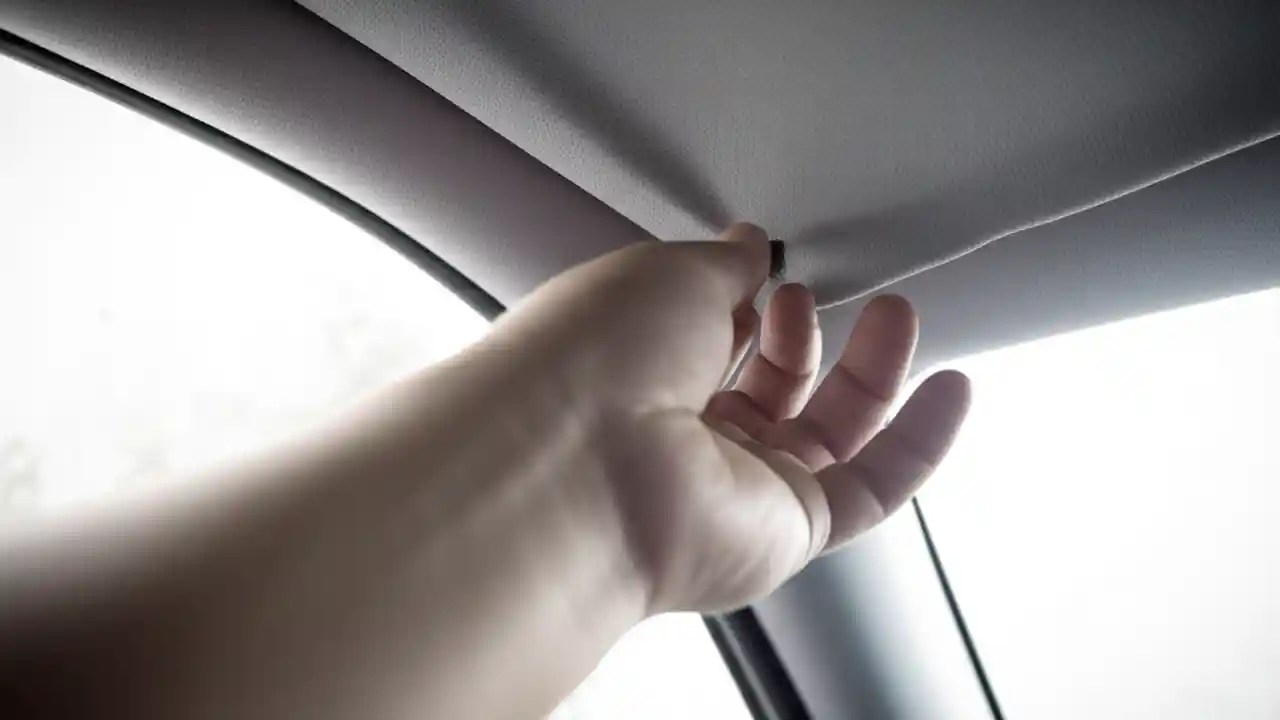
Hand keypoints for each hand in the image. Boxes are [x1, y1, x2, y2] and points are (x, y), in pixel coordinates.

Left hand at [500, 222, 970, 612]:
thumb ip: (723, 262)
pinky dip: (919, 443)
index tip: (774, 267)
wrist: (578, 464)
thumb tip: (749, 242)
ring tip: (897, 315)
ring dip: (870, 374)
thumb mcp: (668, 274)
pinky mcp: (788, 532)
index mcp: (640, 376)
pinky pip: (871, 491)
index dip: (745, 303)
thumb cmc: (598, 357)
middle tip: (828, 293)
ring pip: (828, 436)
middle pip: (771, 391)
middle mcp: (685, 441)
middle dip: (805, 336)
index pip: (709, 345)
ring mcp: (738, 491)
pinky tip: (951, 390)